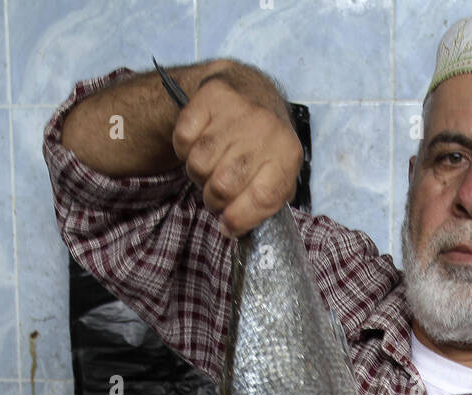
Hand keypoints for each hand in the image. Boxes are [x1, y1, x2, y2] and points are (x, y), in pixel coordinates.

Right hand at [172, 75, 303, 236]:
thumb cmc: (264, 145)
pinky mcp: (212, 95)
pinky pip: (184, 139)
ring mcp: (239, 109)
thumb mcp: (278, 174)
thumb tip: (233, 227)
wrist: (252, 90)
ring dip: (198, 175)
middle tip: (216, 196)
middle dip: (214, 200)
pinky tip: (199, 146)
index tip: (227, 226)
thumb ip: (264, 204)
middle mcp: (266, 129)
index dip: (240, 219)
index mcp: (287, 155)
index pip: (262, 198)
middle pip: (224, 185)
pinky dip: (184, 150)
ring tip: (210, 169)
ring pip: (199, 164)